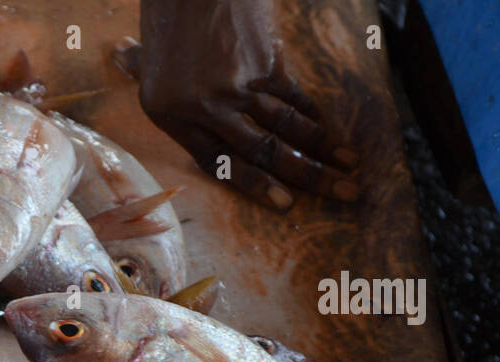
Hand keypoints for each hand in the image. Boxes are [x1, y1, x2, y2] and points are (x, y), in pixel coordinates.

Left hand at [130, 0, 358, 210]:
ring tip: (350, 169)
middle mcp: (202, 107)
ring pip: (285, 128)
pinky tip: (331, 131)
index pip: (216, 163)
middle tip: (342, 195)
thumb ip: (166, 97)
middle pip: (260, 152)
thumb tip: (149, 89)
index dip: (253, 185)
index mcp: (168, 114)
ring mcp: (235, 87)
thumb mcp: (150, 63)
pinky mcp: (262, 63)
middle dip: (305, 178)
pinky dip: (313, 114)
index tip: (285, 203)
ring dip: (322, 151)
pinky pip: (292, 97)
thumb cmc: (170, 19)